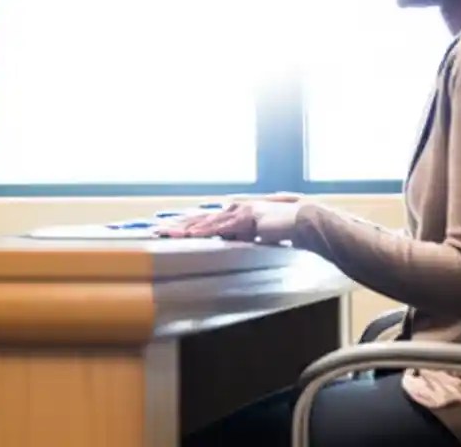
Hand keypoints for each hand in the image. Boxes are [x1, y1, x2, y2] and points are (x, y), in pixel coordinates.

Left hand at [157, 193, 302, 243]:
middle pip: (198, 219)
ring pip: (205, 222)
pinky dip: (204, 231)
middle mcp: (232, 209)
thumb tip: (228, 250)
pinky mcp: (245, 217)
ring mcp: (238, 211)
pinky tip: (190, 235)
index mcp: (233, 215)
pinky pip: (221, 227)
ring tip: (166, 234)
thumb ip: (241, 242)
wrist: (304, 223)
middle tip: (155, 231)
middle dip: (176, 226)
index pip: (204, 222)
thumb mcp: (255, 239)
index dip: (184, 228)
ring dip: (185, 229)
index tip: (166, 233)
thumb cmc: (283, 232)